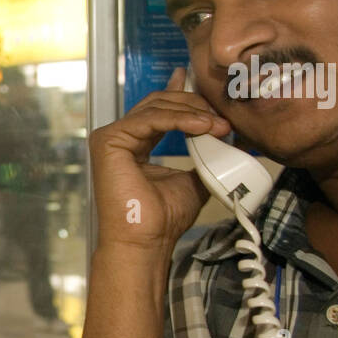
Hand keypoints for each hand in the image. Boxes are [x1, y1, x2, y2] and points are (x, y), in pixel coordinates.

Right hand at [89, 66, 232, 251]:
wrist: (145, 241)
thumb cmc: (162, 219)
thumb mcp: (193, 179)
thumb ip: (204, 156)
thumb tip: (228, 138)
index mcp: (136, 145)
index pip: (161, 110)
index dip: (185, 97)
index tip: (213, 97)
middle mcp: (121, 138)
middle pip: (159, 102)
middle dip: (194, 105)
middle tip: (223, 120)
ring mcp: (111, 138)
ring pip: (156, 107)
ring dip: (192, 113)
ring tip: (218, 126)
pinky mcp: (109, 141)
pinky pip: (150, 118)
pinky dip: (179, 119)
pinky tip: (201, 126)